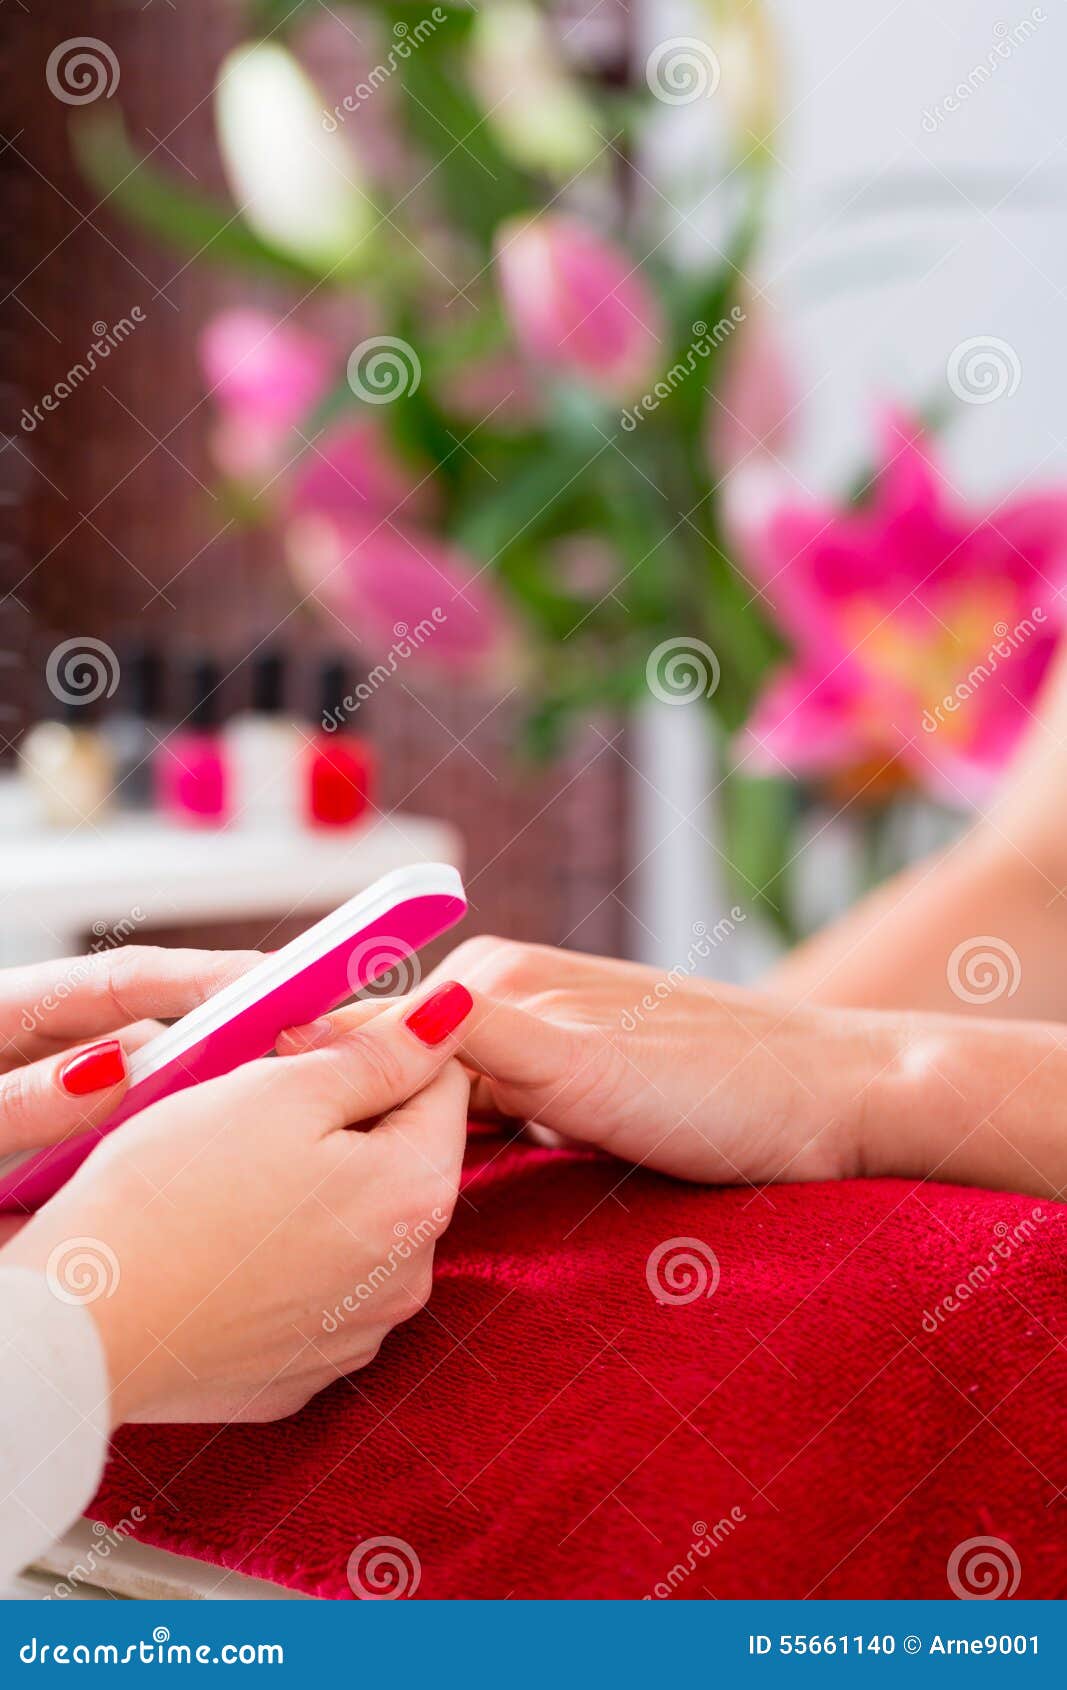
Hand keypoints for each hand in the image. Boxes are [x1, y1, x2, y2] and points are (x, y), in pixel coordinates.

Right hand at [1, 985, 474, 1423]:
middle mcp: (409, 1275)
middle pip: (404, 1154)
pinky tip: (227, 1244)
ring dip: (318, 1186)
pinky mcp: (305, 1368)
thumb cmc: (170, 1198)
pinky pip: (317, 1285)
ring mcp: (357, 1332)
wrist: (83, 1325)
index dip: (377, 1045)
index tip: (308, 1046)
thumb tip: (449, 1014)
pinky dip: (286, 1254)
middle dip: (346, 1117)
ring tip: (234, 1179)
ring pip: (359, 1220)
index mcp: (419, 1194)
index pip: (443, 1081)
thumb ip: (381, 1052)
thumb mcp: (282, 1091)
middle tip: (257, 1107)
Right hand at [288, 941, 876, 1187]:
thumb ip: (469, 1037)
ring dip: (404, 1150)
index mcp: (492, 981)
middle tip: (313, 1213)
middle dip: (355, 1130)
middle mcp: (507, 999)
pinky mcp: (570, 1087)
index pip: (362, 1033)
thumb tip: (341, 1015)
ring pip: (436, 1105)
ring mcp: (540, 1044)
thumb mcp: (583, 1068)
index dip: (313, 1096)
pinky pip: (484, 1126)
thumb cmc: (723, 1088)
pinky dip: (457, 1162)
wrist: (840, 1105)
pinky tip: (441, 1206)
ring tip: (355, 1216)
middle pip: (394, 1071)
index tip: (266, 1168)